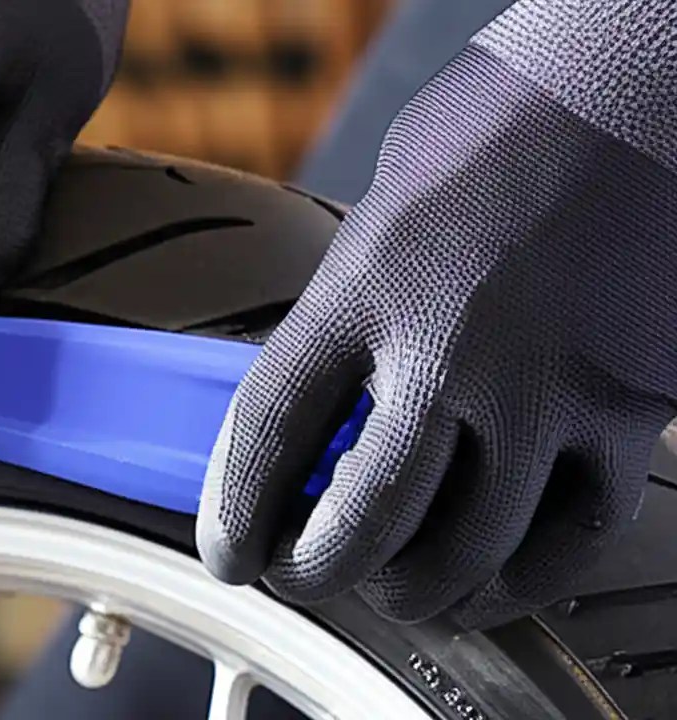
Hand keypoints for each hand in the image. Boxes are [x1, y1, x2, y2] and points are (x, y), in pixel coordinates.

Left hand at [198, 0, 676, 628]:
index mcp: (366, 284)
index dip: (232, 512)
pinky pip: (571, 534)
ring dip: (412, 590)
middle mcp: (450, 347)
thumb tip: (326, 388)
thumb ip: (352, 304)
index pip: (266, 433)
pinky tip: (490, 581)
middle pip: (359, 518)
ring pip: (466, 548)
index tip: (227, 551)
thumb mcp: (386, 206)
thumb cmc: (508, 124)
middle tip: (301, 575)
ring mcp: (547, 386)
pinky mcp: (631, 408)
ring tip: (390, 590)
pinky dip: (521, 579)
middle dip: (314, 571)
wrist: (645, 87)